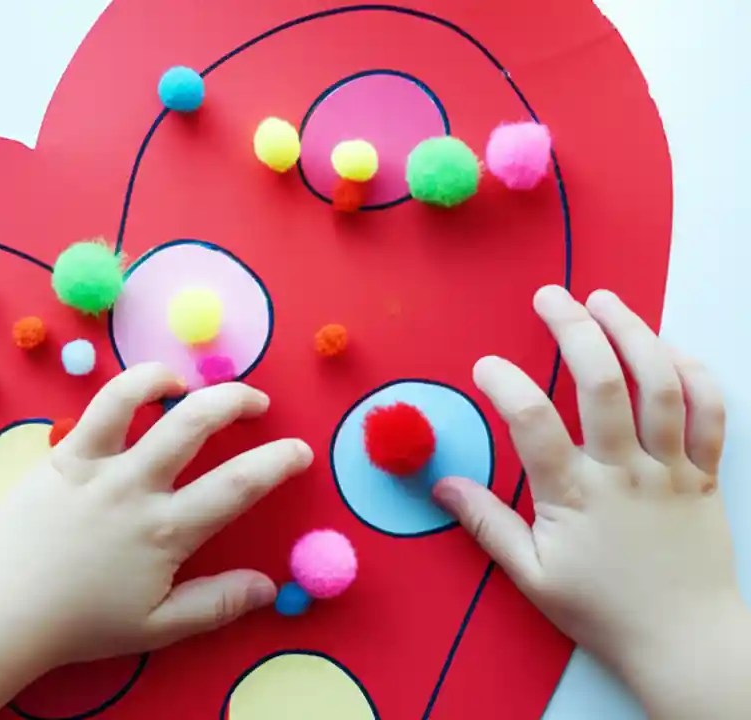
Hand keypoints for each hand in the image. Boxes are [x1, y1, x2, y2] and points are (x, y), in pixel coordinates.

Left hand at [0, 362, 312, 667]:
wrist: (1, 609)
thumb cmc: (79, 623)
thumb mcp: (157, 627)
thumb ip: (215, 604)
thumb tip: (269, 587)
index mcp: (165, 531)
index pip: (238, 485)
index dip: (278, 462)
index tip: (298, 451)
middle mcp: (135, 487)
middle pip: (196, 422)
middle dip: (237, 402)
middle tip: (258, 404)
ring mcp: (95, 465)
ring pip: (138, 398)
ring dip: (170, 379)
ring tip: (187, 383)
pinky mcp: (61, 456)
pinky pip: (96, 408)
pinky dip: (124, 390)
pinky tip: (137, 394)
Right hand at [434, 286, 747, 717]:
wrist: (685, 640)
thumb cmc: (604, 611)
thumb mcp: (532, 577)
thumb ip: (487, 525)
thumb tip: (442, 485)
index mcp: (575, 497)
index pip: (532, 424)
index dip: (505, 385)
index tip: (486, 365)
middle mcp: (625, 473)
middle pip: (602, 384)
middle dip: (573, 330)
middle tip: (550, 297)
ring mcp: (672, 470)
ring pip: (659, 385)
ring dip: (633, 333)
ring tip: (607, 300)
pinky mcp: (706, 475)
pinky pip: (711, 412)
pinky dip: (695, 373)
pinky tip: (669, 348)